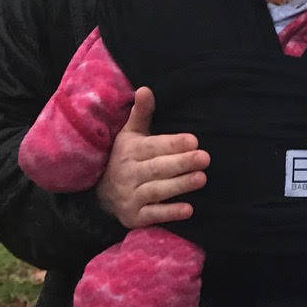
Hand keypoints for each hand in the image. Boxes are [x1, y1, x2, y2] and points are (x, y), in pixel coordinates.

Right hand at [95, 87, 206, 228]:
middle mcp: (128, 173)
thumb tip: (145, 89)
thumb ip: (141, 114)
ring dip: (180, 185)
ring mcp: (130, 197)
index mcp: (130, 151)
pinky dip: (169, 213)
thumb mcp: (130, 135)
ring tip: (202, 178)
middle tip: (205, 158)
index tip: (194, 140)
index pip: (153, 146)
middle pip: (157, 168)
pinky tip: (189, 209)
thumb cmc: (126, 158)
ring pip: (157, 190)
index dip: (172, 144)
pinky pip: (153, 215)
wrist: (101, 195)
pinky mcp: (134, 217)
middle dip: (181, 163)